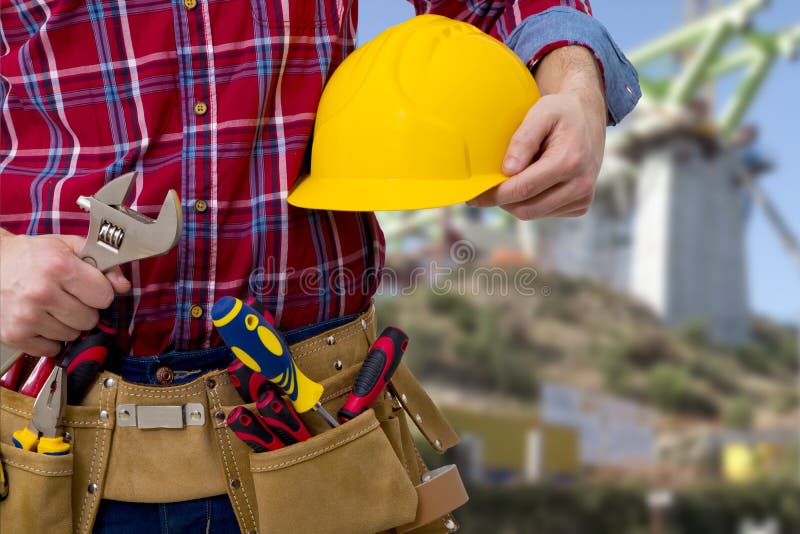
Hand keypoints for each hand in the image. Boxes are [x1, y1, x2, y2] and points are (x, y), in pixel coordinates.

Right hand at [0, 232, 130, 355]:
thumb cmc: (32, 255)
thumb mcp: (68, 247)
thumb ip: (102, 264)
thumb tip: (123, 286)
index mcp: (59, 267)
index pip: (104, 297)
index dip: (99, 292)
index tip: (88, 287)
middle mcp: (42, 293)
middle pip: (90, 320)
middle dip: (84, 309)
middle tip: (67, 297)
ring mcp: (27, 316)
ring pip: (72, 335)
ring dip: (66, 324)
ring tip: (51, 307)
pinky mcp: (15, 334)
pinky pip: (51, 349)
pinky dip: (49, 339)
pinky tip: (41, 321)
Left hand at [468, 46, 606, 218]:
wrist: (588, 117)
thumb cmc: (561, 112)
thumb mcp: (541, 112)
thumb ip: (523, 139)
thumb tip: (508, 170)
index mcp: (570, 161)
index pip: (523, 189)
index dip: (495, 195)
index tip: (474, 197)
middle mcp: (581, 184)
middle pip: (527, 209)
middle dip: (502, 201)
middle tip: (487, 189)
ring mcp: (583, 198)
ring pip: (534, 214)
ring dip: (516, 201)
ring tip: (514, 177)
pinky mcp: (581, 205)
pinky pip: (545, 212)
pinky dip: (532, 202)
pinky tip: (533, 182)